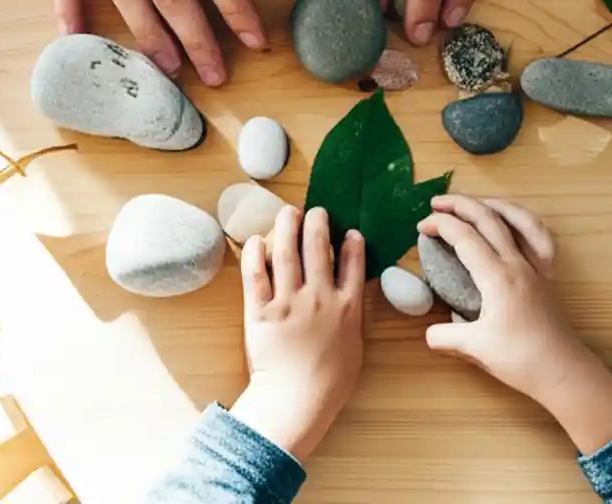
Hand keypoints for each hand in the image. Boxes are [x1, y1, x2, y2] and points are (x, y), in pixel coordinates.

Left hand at [231, 207, 365, 458]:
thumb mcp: (355, 346)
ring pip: (287, 252)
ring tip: (289, 212)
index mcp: (347, 307)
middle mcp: (320, 298)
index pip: (353, 263)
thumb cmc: (330, 382)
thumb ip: (352, 317)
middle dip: (318, 222)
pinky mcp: (261, 311)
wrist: (297, 400)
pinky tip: (258, 240)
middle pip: (318, 247)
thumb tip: (350, 296)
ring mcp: (289, 302)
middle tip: (316, 211)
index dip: (351, 243)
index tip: (349, 231)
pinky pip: (256, 274)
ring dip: (288, 226)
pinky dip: (256, 253)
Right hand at [419, 196, 611, 453]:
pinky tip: (515, 222)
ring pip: (518, 220)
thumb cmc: (519, 359)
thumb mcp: (475, 347)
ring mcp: (537, 267)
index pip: (465, 237)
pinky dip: (526, 223)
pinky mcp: (548, 276)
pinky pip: (540, 238)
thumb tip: (429, 333)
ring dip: (493, 204)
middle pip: (489, 219)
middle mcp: (517, 264)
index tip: (422, 226)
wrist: (562, 370)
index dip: (441, 225)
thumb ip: (446, 335)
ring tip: (475, 202)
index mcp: (497, 277)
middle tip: (437, 202)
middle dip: (460, 204)